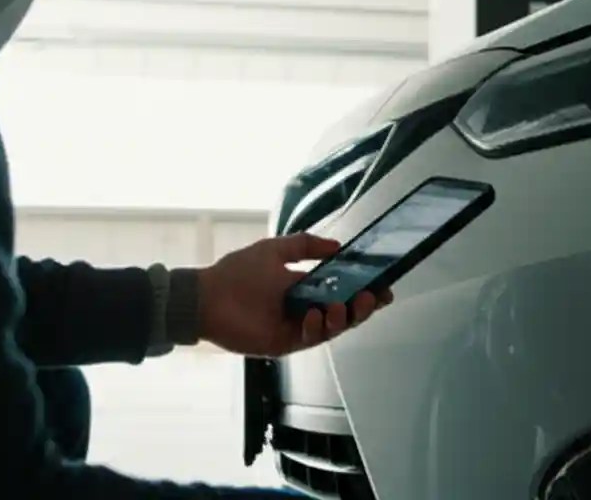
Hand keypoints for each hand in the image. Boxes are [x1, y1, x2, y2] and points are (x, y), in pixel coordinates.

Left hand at [196, 233, 392, 356]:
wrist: (206, 298)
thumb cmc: (237, 272)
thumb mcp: (275, 250)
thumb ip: (305, 246)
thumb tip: (337, 246)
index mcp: (305, 288)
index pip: (343, 291)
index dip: (365, 289)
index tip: (384, 285)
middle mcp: (305, 310)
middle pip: (345, 313)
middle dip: (363, 306)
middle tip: (374, 296)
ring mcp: (296, 328)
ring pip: (332, 328)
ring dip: (343, 317)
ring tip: (342, 305)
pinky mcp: (284, 344)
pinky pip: (309, 338)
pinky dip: (316, 326)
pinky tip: (315, 313)